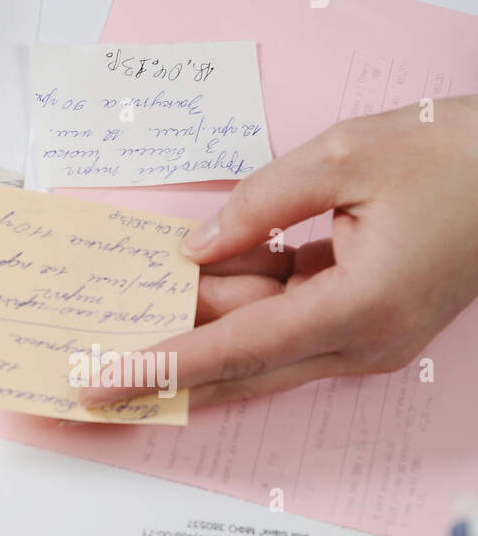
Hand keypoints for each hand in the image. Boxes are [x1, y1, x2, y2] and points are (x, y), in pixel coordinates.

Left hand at [80, 94, 477, 410]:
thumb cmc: (446, 153)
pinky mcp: (365, 320)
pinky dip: (241, 301)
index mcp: (364, 304)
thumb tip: (196, 249)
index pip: (241, 346)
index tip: (104, 382)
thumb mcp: (341, 156)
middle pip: (243, 364)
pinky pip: (285, 321)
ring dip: (204, 321)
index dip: (165, 364)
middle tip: (92, 376)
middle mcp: (366, 339)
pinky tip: (200, 277)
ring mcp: (368, 337)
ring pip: (260, 344)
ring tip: (138, 304)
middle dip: (166, 365)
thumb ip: (257, 203)